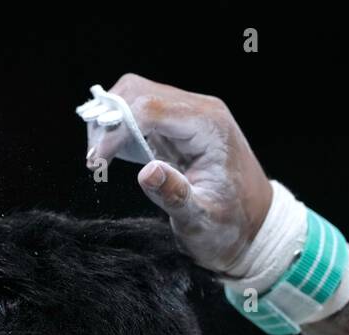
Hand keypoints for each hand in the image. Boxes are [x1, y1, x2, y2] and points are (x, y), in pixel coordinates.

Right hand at [85, 74, 271, 274]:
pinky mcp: (178, 127)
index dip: (116, 130)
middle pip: (138, 92)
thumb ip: (176, 196)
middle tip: (95, 162)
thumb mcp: (202, 221)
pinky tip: (114, 155)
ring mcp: (188, 116)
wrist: (253, 228)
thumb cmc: (230, 227)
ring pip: (135, 96)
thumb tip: (147, 172)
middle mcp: (200, 111)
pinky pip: (140, 112)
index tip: (97, 163)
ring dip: (111, 123)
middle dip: (108, 122)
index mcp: (209, 127)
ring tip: (101, 160)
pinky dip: (120, 129)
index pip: (150, 109)